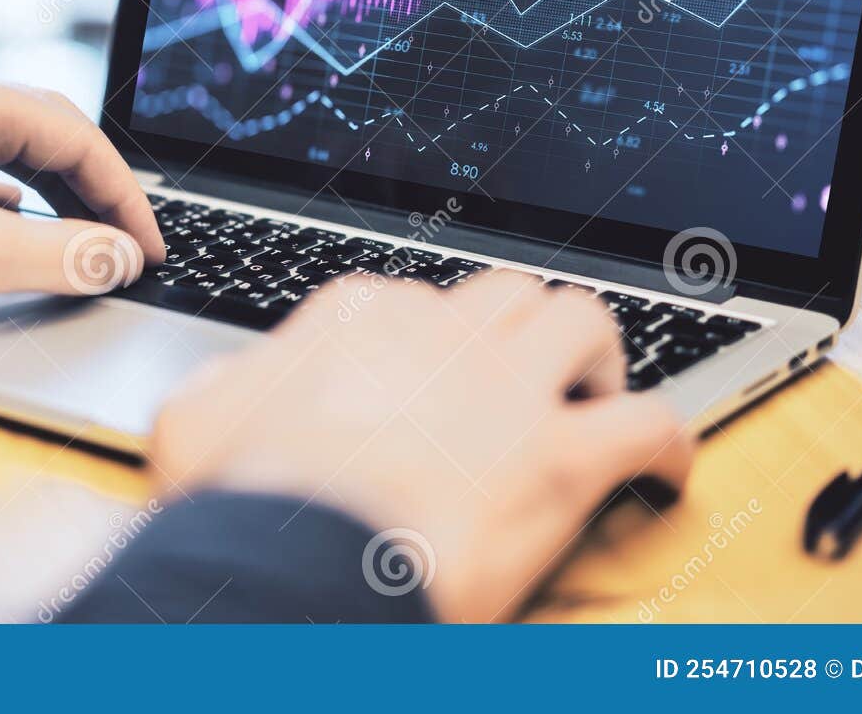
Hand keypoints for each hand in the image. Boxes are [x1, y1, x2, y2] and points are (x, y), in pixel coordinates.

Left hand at [0, 67, 164, 338]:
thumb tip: (121, 257)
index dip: (124, 197)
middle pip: (44, 137)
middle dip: (92, 190)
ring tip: (76, 241)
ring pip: (1, 157)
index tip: (147, 246)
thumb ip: (61, 256)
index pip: (79, 137)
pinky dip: (0, 208)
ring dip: (47, 198)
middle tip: (123, 242)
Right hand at [149, 271, 693, 622]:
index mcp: (358, 318)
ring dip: (594, 357)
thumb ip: (224, 382)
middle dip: (523, 333)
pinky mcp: (558, 459)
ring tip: (592, 396)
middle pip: (509, 296)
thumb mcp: (194, 418)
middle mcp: (439, 332)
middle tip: (523, 381)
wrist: (290, 565)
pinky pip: (648, 423)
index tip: (438, 383)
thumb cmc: (240, 501)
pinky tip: (665, 471)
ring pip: (583, 321)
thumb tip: (235, 379)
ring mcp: (506, 388)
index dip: (435, 346)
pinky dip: (667, 443)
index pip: (416, 302)